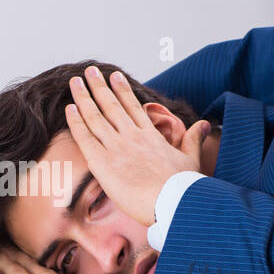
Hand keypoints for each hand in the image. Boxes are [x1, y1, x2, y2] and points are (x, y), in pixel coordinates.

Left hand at [65, 65, 209, 226]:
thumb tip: (204, 124)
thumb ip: (193, 139)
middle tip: (89, 71)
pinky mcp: (103, 163)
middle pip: (111, 105)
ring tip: (75, 81)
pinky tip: (69, 107)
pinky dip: (75, 122)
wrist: (172, 203)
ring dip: (83, 97)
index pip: (133, 107)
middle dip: (98, 86)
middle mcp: (132, 136)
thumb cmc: (183, 188)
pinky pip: (85, 137)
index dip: (122, 90)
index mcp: (151, 135)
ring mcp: (116, 148)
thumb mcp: (191, 159)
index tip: (114, 76)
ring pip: (95, 116)